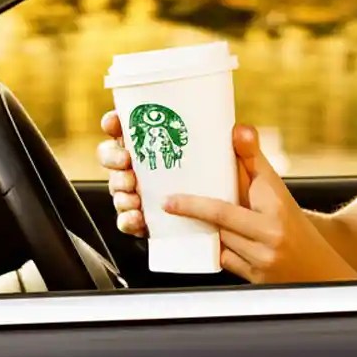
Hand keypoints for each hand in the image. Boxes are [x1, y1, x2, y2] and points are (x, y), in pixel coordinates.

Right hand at [99, 110, 252, 237]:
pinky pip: (128, 221)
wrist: (245, 232)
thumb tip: (241, 129)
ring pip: (118, 188)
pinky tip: (137, 218)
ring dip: (119, 190)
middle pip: (115, 157)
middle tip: (126, 163)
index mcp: (163, 145)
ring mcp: (146, 195)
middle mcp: (149, 168)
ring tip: (133, 194)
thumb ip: (245, 149)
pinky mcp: (149, 221)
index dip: (115, 123)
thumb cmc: (239, 190)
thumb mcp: (245, 168)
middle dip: (112, 158)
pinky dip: (128, 220)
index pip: (131, 129)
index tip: (114, 123)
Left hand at [164, 124, 356, 283]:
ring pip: (219, 242)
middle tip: (168, 204)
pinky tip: (208, 240)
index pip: (230, 199)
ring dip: (203, 230)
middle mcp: (270, 235)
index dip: (197, 203)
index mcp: (275, 207)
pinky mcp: (255, 279)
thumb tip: (238, 129)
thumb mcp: (275, 188)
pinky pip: (224, 263)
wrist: (319, 266)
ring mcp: (262, 260)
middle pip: (219, 221)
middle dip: (193, 211)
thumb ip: (253, 159)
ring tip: (186, 217)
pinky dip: (215, 250)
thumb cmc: (290, 220)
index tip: (172, 200)